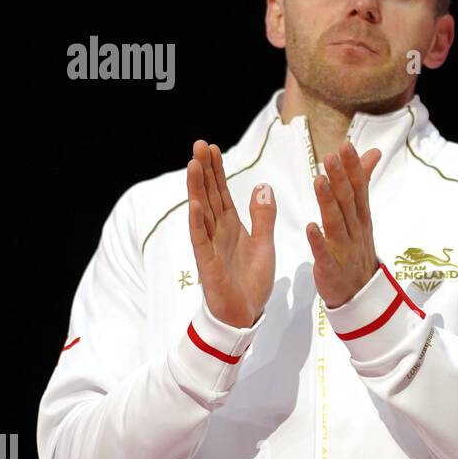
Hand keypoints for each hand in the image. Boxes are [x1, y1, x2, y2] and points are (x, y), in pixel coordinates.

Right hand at [186, 140, 276, 328]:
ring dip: (197, 189)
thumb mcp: (264, 243)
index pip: (222, 192)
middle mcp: (218, 232)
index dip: (217, 171)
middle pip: (209, 195)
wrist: (245, 314)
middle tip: (199, 144)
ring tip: (193, 165)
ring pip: (202, 212)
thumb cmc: (251, 281)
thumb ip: (263, 216)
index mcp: (232, 226)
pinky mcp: (208, 263)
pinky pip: (201, 239)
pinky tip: (195, 204)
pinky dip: (198, 222)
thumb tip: (262, 186)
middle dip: (204, 171)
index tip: (213, 148)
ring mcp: (211, 246)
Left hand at [306, 140, 382, 308]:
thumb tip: (372, 152)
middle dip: (340, 178)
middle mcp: (355, 229)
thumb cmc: (357, 248)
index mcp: (361, 216)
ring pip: (336, 222)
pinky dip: (318, 241)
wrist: (362, 294)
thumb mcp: (363, 213)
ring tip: (319, 181)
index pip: (359, 188)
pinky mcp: (330, 267)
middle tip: (332, 157)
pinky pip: (324, 253)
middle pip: (348, 201)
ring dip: (328, 202)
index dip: (352, 168)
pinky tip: (311, 227)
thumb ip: (363, 182)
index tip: (345, 147)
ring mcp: (344, 249)